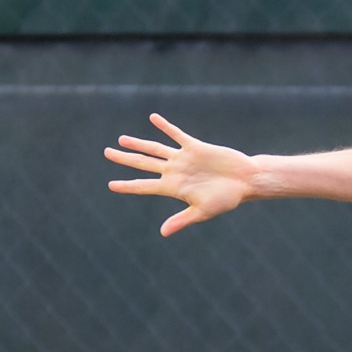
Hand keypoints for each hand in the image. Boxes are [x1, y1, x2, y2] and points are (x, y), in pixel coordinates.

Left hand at [105, 113, 256, 236]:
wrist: (245, 181)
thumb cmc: (226, 199)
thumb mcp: (203, 212)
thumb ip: (182, 220)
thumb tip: (163, 233)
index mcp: (173, 188)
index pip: (144, 186)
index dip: (127, 186)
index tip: (110, 185)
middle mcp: (174, 172)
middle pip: (143, 164)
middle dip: (124, 158)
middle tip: (106, 153)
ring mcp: (183, 158)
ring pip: (155, 149)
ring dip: (138, 143)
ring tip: (121, 139)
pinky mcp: (194, 147)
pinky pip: (176, 134)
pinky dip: (165, 127)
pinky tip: (153, 118)